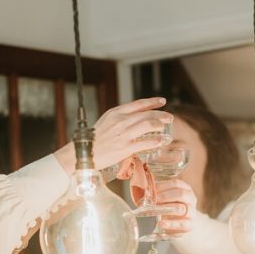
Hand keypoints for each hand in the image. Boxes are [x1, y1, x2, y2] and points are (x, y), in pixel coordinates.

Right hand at [54, 97, 171, 172]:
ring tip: (165, 128)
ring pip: (148, 125)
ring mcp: (123, 134)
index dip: (153, 102)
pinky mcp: (125, 148)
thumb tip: (135, 116)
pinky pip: (145, 143)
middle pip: (146, 114)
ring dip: (159, 125)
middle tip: (169, 117)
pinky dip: (155, 141)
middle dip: (161, 115)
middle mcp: (120, 121)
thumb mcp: (106, 121)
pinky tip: (161, 141)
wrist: (85, 152)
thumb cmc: (95, 139)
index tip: (162, 101)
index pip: (138, 104)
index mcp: (115, 113)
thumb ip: (120, 117)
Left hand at [154, 179, 197, 234]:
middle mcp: (191, 199)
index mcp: (185, 189)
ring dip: (165, 209)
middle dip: (165, 196)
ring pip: (180, 208)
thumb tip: (143, 189)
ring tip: (153, 211)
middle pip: (180, 194)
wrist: (182, 223)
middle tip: (152, 200)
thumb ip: (157, 193)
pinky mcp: (190, 225)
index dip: (162, 186)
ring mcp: (191, 212)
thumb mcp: (166, 198)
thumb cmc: (171, 207)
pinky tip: (160, 223)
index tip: (150, 190)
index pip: (176, 184)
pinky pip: (182, 224)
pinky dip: (170, 224)